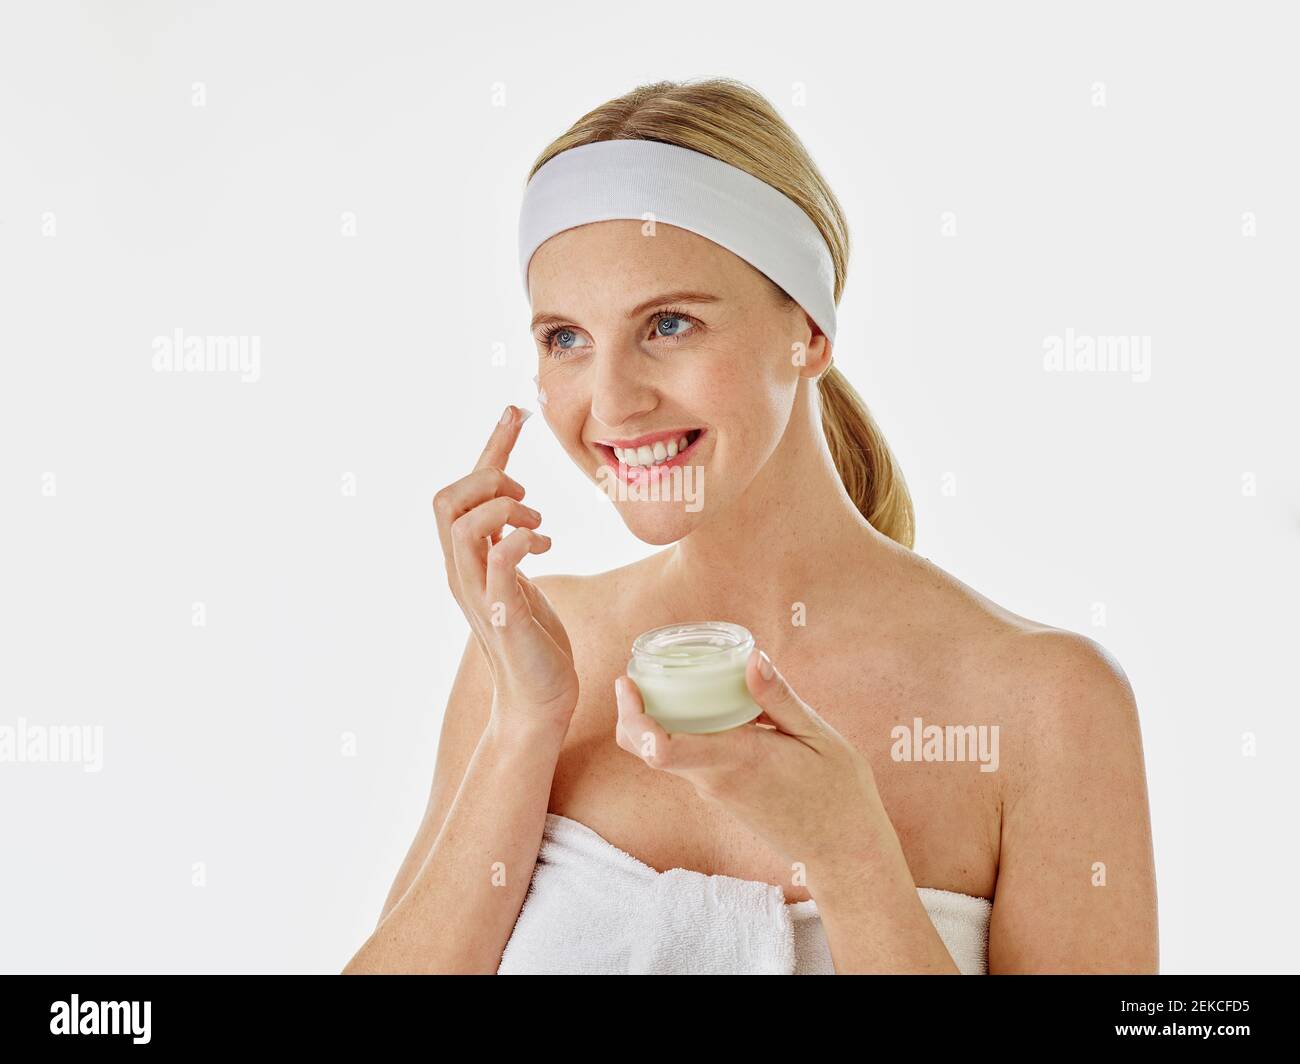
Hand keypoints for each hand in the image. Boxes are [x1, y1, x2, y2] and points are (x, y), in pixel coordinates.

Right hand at [433, 405, 578, 731]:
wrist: (538, 699)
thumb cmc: (533, 640)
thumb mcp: (517, 579)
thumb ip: (506, 543)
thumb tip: (514, 512)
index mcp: (467, 561)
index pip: (461, 492)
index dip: (490, 447)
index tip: (515, 411)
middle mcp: (463, 574)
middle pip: (445, 502)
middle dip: (487, 480)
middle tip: (526, 497)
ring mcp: (480, 595)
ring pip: (462, 527)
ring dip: (502, 509)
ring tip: (537, 524)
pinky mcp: (504, 616)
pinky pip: (497, 566)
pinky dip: (516, 541)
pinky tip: (541, 541)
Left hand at [614, 647, 890, 881]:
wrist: (845, 854)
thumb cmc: (839, 793)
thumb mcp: (818, 736)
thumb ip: (780, 699)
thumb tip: (751, 657)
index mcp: (736, 759)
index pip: (659, 748)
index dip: (632, 716)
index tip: (627, 682)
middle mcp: (716, 779)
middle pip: (647, 750)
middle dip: (634, 713)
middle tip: (640, 674)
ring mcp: (716, 792)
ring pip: (667, 754)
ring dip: (660, 721)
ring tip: (678, 679)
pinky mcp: (723, 796)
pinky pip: (690, 761)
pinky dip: (685, 733)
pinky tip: (710, 706)